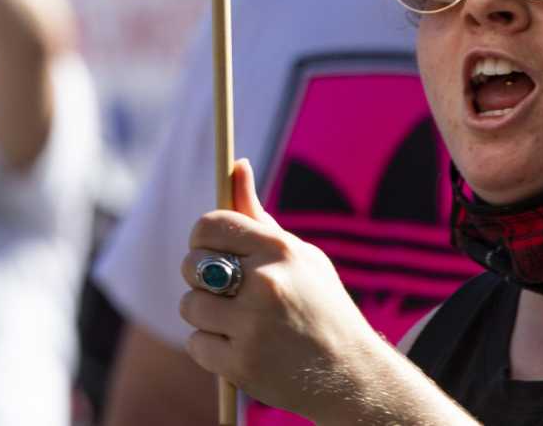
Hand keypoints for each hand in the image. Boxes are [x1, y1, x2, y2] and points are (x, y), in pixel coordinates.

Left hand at [178, 159, 390, 418]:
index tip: (208, 248)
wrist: (352, 378)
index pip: (212, 224)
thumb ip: (259, 217)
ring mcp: (253, 326)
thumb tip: (236, 164)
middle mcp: (265, 283)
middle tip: (225, 291)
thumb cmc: (322, 308)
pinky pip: (196, 344)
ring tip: (238, 324)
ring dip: (205, 316)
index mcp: (280, 250)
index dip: (202, 236)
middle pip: (192, 264)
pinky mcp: (242, 364)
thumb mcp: (301, 257)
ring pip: (190, 306)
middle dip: (199, 277)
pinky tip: (241, 349)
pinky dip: (211, 349)